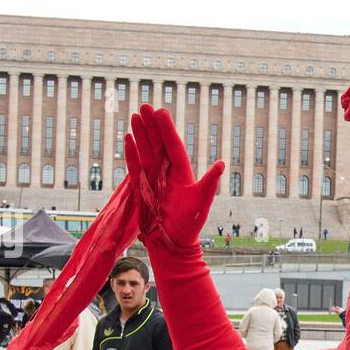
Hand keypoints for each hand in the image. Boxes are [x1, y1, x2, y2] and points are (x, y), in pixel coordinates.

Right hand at [125, 104, 223, 250]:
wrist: (172, 244)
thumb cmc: (189, 225)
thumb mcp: (201, 203)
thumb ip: (209, 183)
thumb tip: (221, 164)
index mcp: (182, 174)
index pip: (173, 146)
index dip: (167, 129)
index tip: (161, 111)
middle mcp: (168, 173)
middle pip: (158, 144)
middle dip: (151, 125)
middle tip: (145, 105)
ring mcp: (154, 179)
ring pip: (146, 151)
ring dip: (141, 134)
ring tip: (135, 115)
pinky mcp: (142, 188)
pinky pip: (135, 166)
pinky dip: (131, 152)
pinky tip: (128, 137)